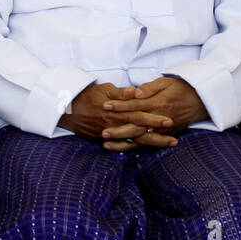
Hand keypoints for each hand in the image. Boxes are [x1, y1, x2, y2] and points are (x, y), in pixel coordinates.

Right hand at [58, 82, 176, 150]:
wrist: (66, 109)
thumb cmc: (87, 96)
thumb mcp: (104, 90)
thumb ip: (122, 93)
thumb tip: (136, 90)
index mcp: (116, 110)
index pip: (139, 114)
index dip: (154, 118)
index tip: (169, 120)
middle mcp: (114, 123)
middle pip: (139, 131)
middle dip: (157, 135)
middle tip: (174, 139)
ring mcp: (109, 133)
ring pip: (134, 140)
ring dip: (152, 143)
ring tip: (169, 143)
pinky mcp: (104, 138)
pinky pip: (122, 145)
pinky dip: (136, 148)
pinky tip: (147, 149)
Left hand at [100, 77, 208, 150]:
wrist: (202, 101)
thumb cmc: (180, 89)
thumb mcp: (165, 82)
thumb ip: (149, 88)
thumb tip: (134, 92)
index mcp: (159, 102)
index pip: (136, 105)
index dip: (120, 106)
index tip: (105, 106)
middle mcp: (160, 118)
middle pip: (137, 125)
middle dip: (119, 130)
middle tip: (103, 132)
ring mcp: (163, 128)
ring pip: (141, 138)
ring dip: (124, 142)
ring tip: (107, 144)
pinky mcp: (166, 134)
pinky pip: (148, 143)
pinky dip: (134, 146)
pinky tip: (121, 148)